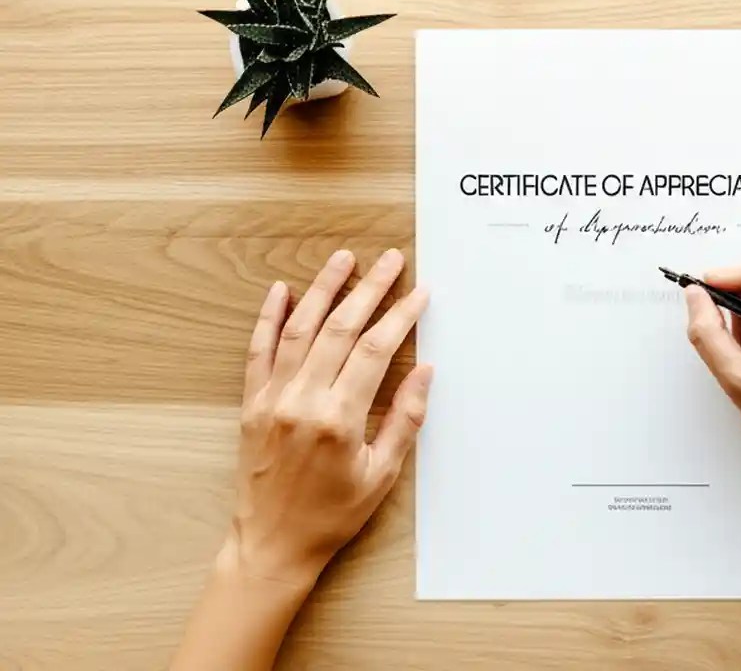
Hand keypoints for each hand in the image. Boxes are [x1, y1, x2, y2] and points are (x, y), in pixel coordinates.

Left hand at [224, 248, 432, 586]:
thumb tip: (425, 372)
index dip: (401, 316)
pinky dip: (269, 318)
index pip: (375, 351)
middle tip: (389, 261)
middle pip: (339, 329)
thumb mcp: (381, 475)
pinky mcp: (251, 404)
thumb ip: (404, 420)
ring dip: (323, 289)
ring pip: (299, 329)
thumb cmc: (332, 516)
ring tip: (344, 259)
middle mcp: (302, 401)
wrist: (272, 545)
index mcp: (339, 419)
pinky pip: (259, 351)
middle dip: (369, 290)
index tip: (420, 293)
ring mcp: (272, 399)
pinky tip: (282, 290)